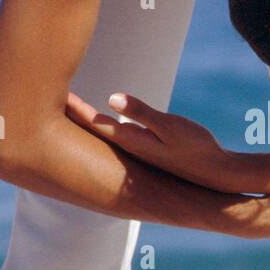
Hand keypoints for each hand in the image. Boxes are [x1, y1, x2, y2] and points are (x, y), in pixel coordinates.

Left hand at [66, 91, 226, 185]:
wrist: (216, 175)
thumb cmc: (197, 147)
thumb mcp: (171, 126)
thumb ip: (142, 112)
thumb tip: (112, 99)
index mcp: (130, 141)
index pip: (93, 122)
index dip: (75, 108)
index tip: (55, 95)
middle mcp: (129, 148)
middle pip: (93, 129)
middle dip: (74, 115)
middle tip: (52, 101)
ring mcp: (138, 152)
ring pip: (104, 134)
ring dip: (87, 123)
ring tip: (70, 112)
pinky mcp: (149, 152)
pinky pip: (117, 137)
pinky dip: (105, 128)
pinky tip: (103, 127)